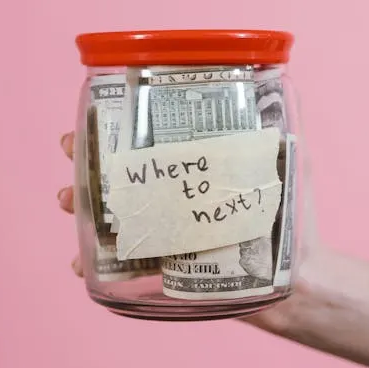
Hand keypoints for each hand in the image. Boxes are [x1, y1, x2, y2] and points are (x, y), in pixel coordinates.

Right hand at [57, 132, 368, 367]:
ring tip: (69, 201)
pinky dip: (95, 265)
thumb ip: (278, 132)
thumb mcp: (288, 168)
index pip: (149, 143)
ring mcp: (166, 236)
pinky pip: (121, 267)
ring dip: (81, 206)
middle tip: (70, 151)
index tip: (91, 118)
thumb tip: (277, 82)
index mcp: (196, 173)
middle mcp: (175, 202)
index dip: (116, 129)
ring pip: (111, 216)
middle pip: (121, 176)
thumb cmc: (297, 224)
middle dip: (88, 161)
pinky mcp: (164, 272)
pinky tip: (80, 263)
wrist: (300, 285)